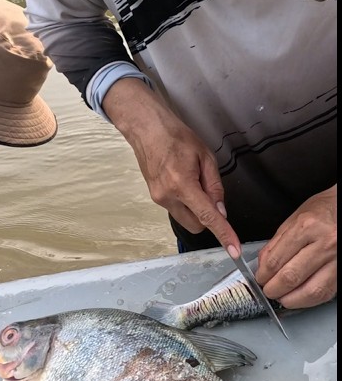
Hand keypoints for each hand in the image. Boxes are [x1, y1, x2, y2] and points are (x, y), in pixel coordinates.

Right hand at [103, 79, 240, 253]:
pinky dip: (186, 202)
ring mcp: (158, 199)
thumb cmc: (177, 138)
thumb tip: (221, 211)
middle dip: (208, 217)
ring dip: (195, 207)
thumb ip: (214, 187)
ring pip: (185, 217)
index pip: (207, 217)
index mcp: (182, 185)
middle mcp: (167, 197)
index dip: (223, 234)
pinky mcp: (155, 197)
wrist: (147, 130)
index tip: (233, 250)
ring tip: (193, 179)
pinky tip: (183, 180)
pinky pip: (176, 209)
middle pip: (196, 224)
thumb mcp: (205, 157)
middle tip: (208, 190)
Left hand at [256, 186, 336, 308]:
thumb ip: (275, 245)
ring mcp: (339, 258)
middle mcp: (326, 242)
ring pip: (311, 290)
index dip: (262, 275)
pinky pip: (326, 292)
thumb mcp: (292, 221)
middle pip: (291, 277)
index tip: (259, 279)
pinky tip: (300, 297)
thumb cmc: (321, 212)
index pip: (275, 260)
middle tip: (268, 291)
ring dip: (291, 300)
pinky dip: (309, 299)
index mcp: (306, 227)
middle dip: (274, 290)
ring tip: (282, 298)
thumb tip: (261, 268)